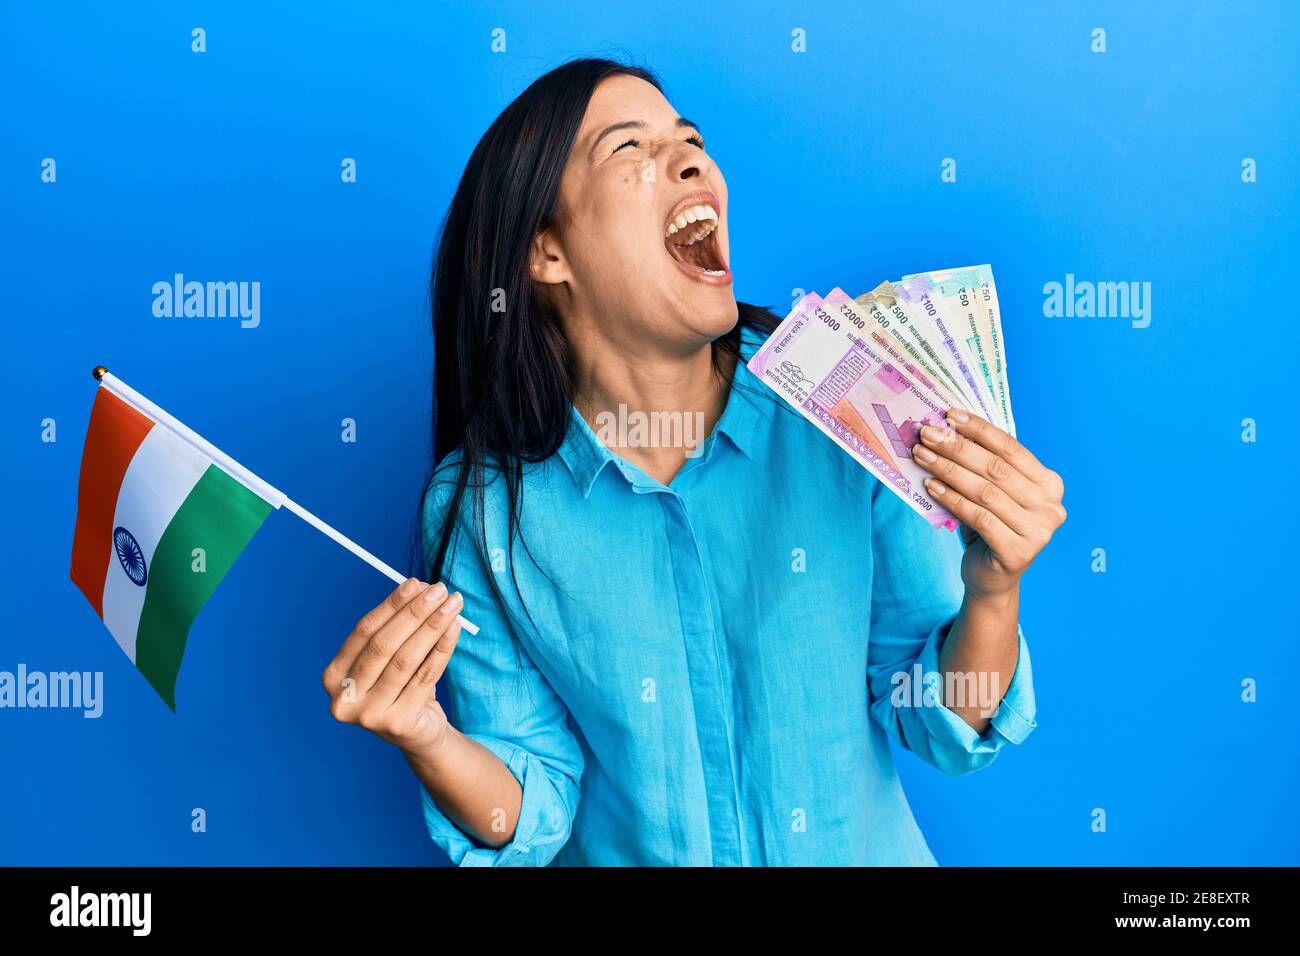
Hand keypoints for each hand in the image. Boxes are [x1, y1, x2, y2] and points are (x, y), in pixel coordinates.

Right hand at [322, 577, 464, 757]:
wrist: (418, 734)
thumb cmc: (401, 688)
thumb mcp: (389, 659)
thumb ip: (396, 627)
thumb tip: (419, 587)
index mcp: (334, 676)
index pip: (364, 631)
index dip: (392, 605)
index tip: (416, 583)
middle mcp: (345, 697)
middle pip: (384, 644)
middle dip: (415, 613)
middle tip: (440, 590)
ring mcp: (369, 714)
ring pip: (406, 659)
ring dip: (432, 626)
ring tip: (452, 605)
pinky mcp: (398, 723)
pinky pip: (426, 676)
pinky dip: (443, 648)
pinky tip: (454, 628)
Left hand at [912, 407, 1065, 598]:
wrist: (991, 578)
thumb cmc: (989, 527)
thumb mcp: (991, 493)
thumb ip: (982, 466)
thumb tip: (948, 428)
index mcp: (1050, 484)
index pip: (1011, 448)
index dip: (979, 429)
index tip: (950, 414)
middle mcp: (1051, 506)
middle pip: (995, 469)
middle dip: (957, 447)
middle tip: (927, 433)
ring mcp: (1039, 531)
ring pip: (984, 492)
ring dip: (948, 470)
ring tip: (922, 456)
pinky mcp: (1018, 552)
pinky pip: (978, 517)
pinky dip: (952, 499)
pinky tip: (930, 486)